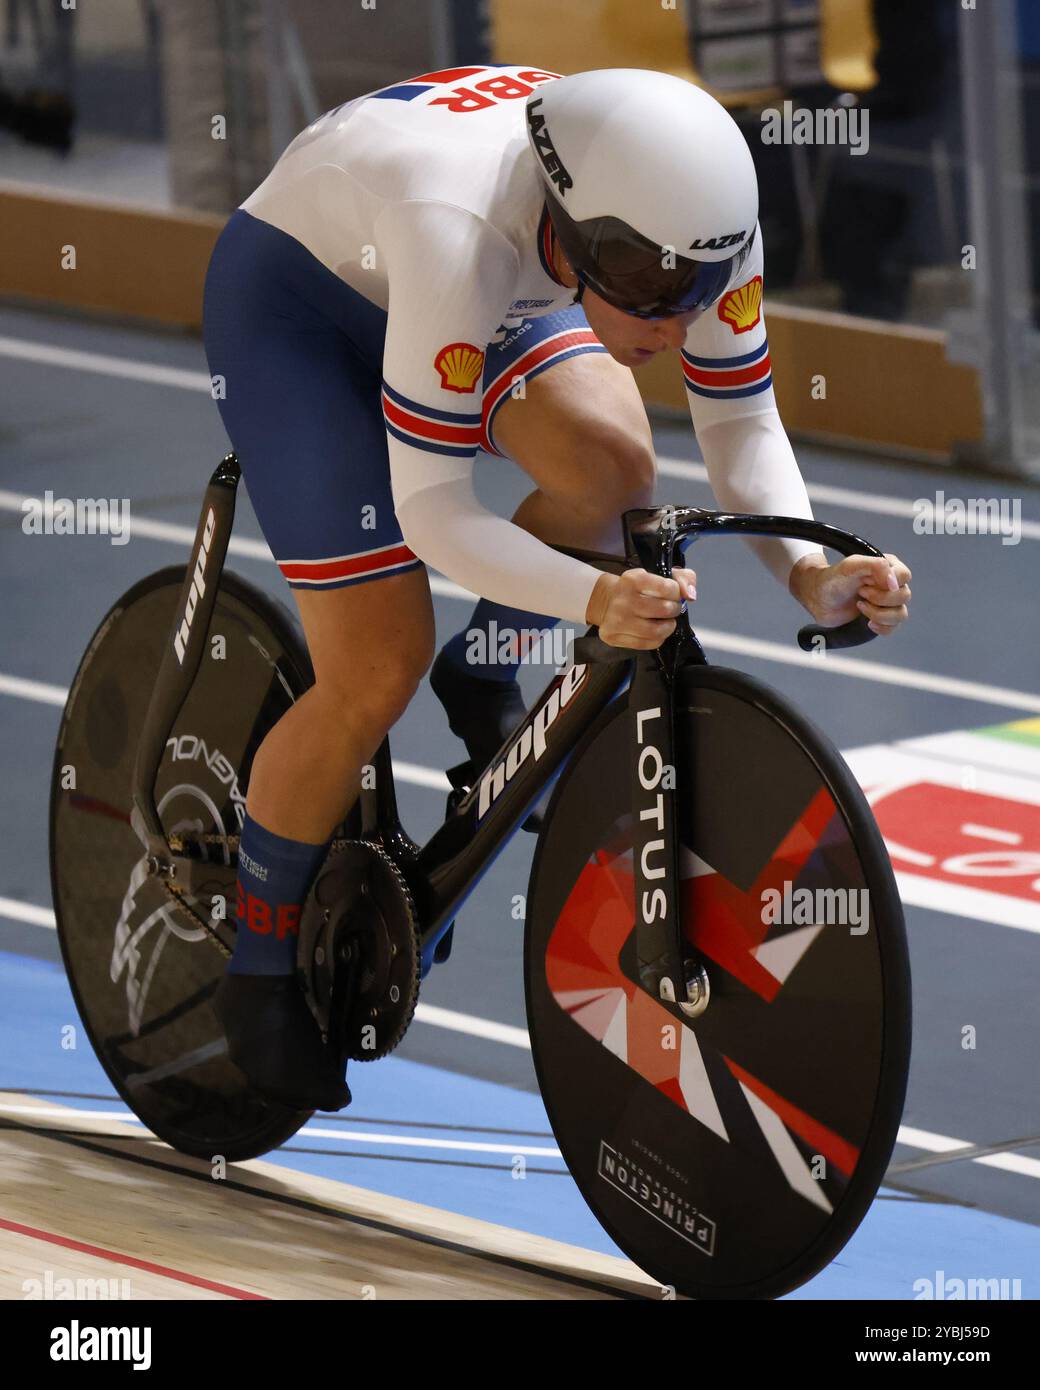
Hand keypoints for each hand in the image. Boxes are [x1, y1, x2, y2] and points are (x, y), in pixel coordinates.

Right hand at [585, 566, 697, 648]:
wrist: (604, 600)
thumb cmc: (636, 587)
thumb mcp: (657, 574)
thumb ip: (682, 578)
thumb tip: (691, 596)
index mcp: (633, 579)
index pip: (668, 588)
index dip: (676, 593)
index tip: (672, 594)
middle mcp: (623, 600)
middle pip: (664, 610)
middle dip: (673, 610)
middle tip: (671, 609)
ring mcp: (617, 621)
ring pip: (656, 631)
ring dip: (668, 627)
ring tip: (666, 622)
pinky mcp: (614, 637)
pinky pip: (647, 643)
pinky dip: (658, 638)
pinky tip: (655, 631)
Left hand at [789, 552, 911, 636]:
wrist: (819, 598)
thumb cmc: (834, 578)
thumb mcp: (851, 565)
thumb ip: (875, 566)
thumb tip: (894, 582)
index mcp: (887, 567)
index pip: (904, 576)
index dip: (890, 583)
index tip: (868, 585)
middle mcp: (891, 584)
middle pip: (904, 596)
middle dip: (880, 598)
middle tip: (860, 593)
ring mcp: (888, 603)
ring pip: (901, 614)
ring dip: (879, 614)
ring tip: (860, 606)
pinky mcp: (882, 618)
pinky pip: (893, 628)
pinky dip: (881, 627)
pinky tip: (867, 623)